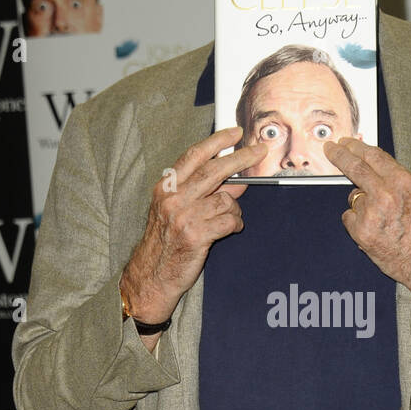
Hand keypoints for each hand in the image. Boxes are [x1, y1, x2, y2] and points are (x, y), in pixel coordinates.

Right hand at [121, 127, 266, 339]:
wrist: (152, 276)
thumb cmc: (165, 242)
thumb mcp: (175, 210)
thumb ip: (201, 192)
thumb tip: (234, 178)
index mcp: (166, 187)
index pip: (194, 155)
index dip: (217, 141)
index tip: (235, 133)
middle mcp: (173, 198)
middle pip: (214, 170)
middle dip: (241, 157)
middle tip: (259, 151)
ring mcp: (184, 216)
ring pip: (226, 199)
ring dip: (234, 210)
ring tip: (228, 220)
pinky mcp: (196, 235)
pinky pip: (229, 221)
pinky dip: (234, 225)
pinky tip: (229, 230)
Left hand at [323, 136, 410, 322]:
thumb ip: (396, 183)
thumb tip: (374, 172)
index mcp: (404, 182)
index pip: (373, 155)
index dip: (356, 146)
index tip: (346, 143)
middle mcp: (386, 195)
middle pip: (354, 167)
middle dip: (339, 155)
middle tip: (331, 150)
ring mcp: (371, 214)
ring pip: (353, 198)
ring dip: (360, 204)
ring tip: (381, 219)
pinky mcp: (362, 233)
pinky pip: (350, 219)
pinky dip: (358, 223)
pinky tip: (376, 231)